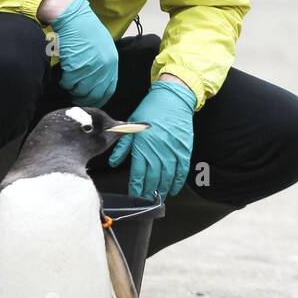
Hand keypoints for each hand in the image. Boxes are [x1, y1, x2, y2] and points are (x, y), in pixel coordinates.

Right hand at [50, 0, 117, 107]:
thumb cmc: (86, 29)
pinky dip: (64, 82)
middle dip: (84, 97)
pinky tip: (63, 77)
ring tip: (69, 83)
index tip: (91, 100)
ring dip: (73, 89)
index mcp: (112, 62)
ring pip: (80, 90)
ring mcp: (90, 68)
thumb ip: (103, 63)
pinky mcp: (76, 66)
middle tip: (76, 97)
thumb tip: (98, 80)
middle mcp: (103, 67)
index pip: (109, 89)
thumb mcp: (103, 45)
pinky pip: (69, 82)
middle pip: (94, 93)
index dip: (99, 97)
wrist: (73, 17)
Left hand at [107, 79, 196, 198]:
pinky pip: (182, 170)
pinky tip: (173, 189)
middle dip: (148, 191)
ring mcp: (172, 150)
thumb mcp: (131, 125)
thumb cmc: (150, 110)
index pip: (138, 172)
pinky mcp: (184, 149)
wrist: (173, 98)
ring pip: (167, 176)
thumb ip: (123, 146)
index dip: (136, 186)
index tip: (134, 194)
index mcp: (143, 145)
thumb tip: (113, 162)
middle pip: (153, 178)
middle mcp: (157, 150)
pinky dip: (177, 181)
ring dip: (162, 188)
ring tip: (158, 196)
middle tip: (145, 199)